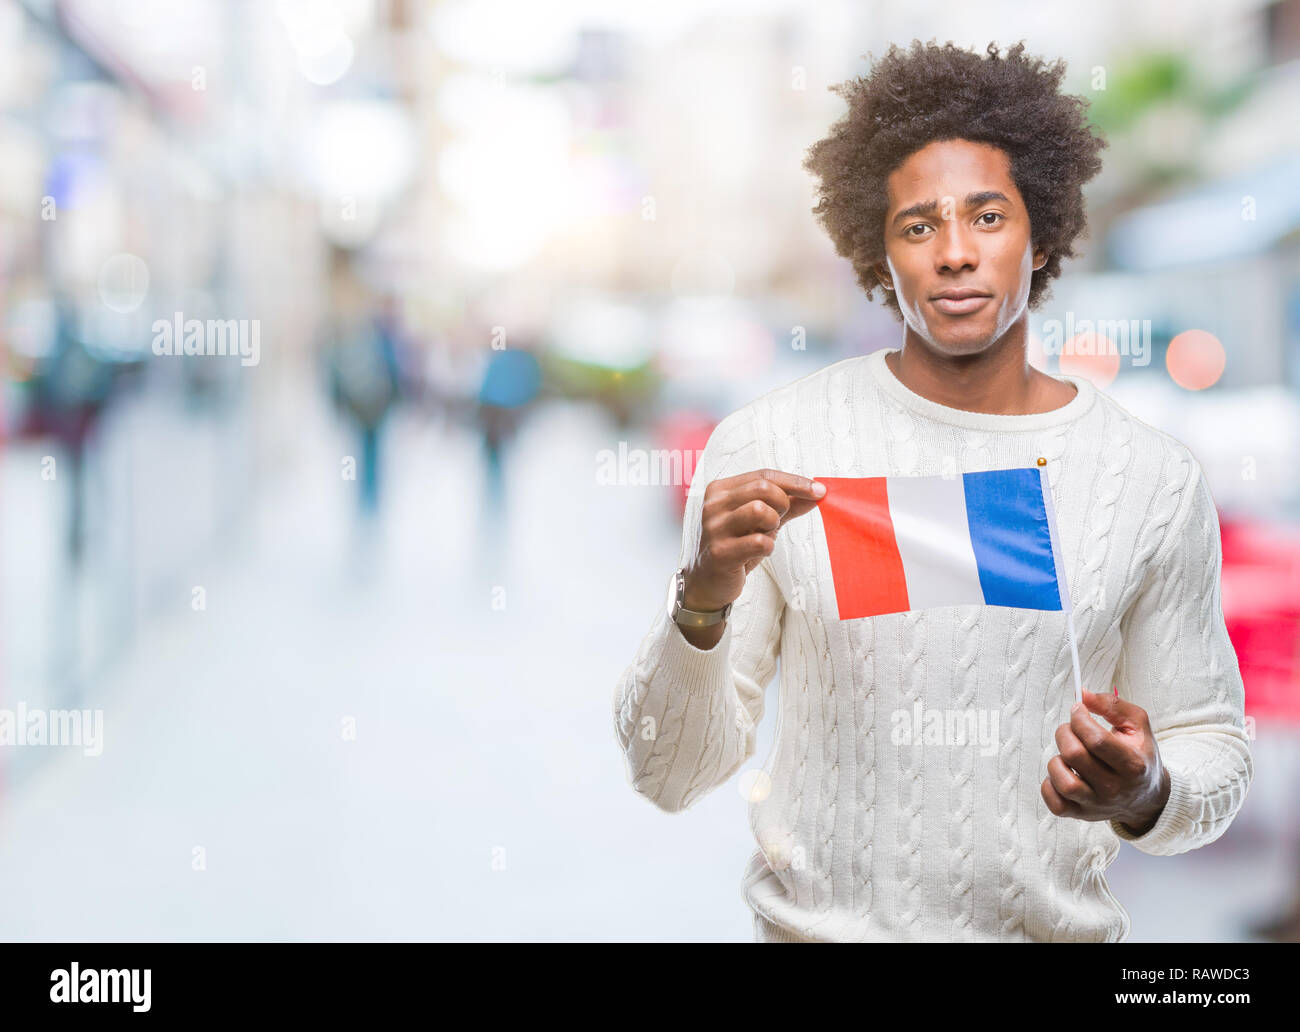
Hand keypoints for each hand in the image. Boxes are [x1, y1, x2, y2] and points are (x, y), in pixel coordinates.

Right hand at [682, 468, 825, 613]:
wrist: (708, 581)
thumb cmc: (736, 545)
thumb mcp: (760, 520)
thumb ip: (787, 505)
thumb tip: (817, 493)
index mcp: (721, 490)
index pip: (764, 475)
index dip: (795, 482)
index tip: (819, 490)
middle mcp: (713, 505)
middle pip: (763, 488)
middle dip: (783, 503)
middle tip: (779, 519)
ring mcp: (714, 528)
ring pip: (759, 510)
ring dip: (772, 524)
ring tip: (766, 534)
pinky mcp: (720, 552)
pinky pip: (759, 542)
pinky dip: (768, 547)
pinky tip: (759, 552)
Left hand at [1040, 689, 1170, 834]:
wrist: (1147, 797)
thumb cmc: (1139, 755)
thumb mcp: (1138, 725)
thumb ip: (1112, 705)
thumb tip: (1082, 694)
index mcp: (1133, 765)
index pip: (1097, 741)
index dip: (1080, 719)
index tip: (1078, 710)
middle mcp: (1115, 788)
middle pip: (1075, 756)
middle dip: (1065, 733)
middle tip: (1069, 729)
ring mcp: (1097, 805)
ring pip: (1063, 782)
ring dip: (1056, 761)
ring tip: (1067, 754)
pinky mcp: (1082, 815)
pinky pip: (1055, 804)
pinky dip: (1049, 786)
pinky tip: (1062, 773)